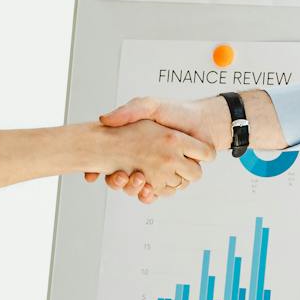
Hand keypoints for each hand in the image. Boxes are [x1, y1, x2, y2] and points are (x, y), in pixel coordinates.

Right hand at [92, 118, 212, 200]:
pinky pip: (159, 194)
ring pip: (138, 190)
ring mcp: (158, 173)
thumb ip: (128, 111)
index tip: (96, 173)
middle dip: (118, 183)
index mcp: (133, 147)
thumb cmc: (175, 112)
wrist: (202, 122)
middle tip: (122, 175)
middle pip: (121, 182)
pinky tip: (149, 188)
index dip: (99, 170)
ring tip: (138, 178)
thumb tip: (104, 119)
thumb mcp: (149, 106)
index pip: (107, 164)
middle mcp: (143, 162)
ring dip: (135, 189)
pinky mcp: (173, 181)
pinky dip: (153, 194)